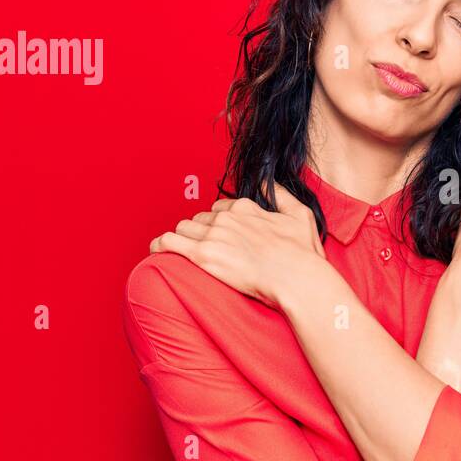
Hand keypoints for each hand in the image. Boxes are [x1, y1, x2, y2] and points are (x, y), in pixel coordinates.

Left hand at [148, 180, 327, 310]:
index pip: (220, 209)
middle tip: (208, 248)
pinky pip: (168, 242)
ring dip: (183, 237)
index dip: (220, 223)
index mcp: (246, 207)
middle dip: (201, 231)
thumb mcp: (300, 215)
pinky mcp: (203, 256)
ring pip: (183, 228)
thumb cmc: (303, 254)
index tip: (224, 237)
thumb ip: (281, 195)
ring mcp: (213, 236)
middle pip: (200, 218)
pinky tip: (157, 251)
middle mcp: (226, 218)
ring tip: (184, 251)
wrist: (298, 280)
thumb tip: (266, 181)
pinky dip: (159, 245)